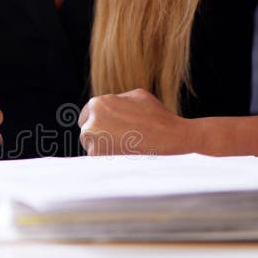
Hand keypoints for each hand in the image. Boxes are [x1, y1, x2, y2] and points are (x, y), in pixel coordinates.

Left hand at [78, 89, 200, 155]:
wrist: (172, 139)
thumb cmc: (157, 116)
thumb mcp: (137, 96)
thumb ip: (117, 99)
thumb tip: (107, 105)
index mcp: (97, 105)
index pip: (86, 115)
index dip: (97, 122)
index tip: (105, 129)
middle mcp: (90, 124)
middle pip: (87, 132)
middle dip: (98, 136)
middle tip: (117, 142)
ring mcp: (93, 144)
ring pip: (92, 148)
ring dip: (103, 149)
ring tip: (126, 150)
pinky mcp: (100, 161)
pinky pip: (99, 162)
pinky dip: (109, 161)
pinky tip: (126, 159)